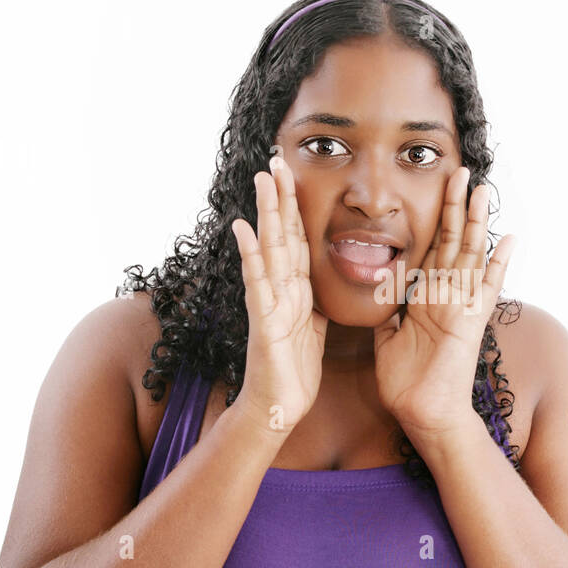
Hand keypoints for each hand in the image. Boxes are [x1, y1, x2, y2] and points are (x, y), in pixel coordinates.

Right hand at [230, 158, 327, 439]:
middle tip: (275, 158)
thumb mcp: (315, 329)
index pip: (297, 240)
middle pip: (281, 235)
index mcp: (296, 291)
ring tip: (261, 180)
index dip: (296, 207)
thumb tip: (326, 282)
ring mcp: (269, 303)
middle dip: (280, 197)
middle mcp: (280, 290)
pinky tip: (242, 229)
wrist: (279, 409)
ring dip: (265, 213)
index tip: (294, 174)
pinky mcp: (263, 322)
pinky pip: (257, 284)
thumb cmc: (294, 372)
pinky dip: (250, 255)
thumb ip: (317, 302)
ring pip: (268, 250)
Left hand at [373, 166, 515, 444]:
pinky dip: (499, 264)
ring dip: (476, 222)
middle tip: (460, 170)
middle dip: (456, 206)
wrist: (420, 411)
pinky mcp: (470, 321)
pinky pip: (487, 289)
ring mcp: (461, 306)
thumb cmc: (405, 379)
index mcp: (426, 296)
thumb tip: (378, 283)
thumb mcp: (387, 333)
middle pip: (453, 241)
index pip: (432, 247)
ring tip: (481, 190)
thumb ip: (388, 304)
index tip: (436, 187)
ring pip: (471, 255)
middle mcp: (446, 295)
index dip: (434, 217)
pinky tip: (509, 239)